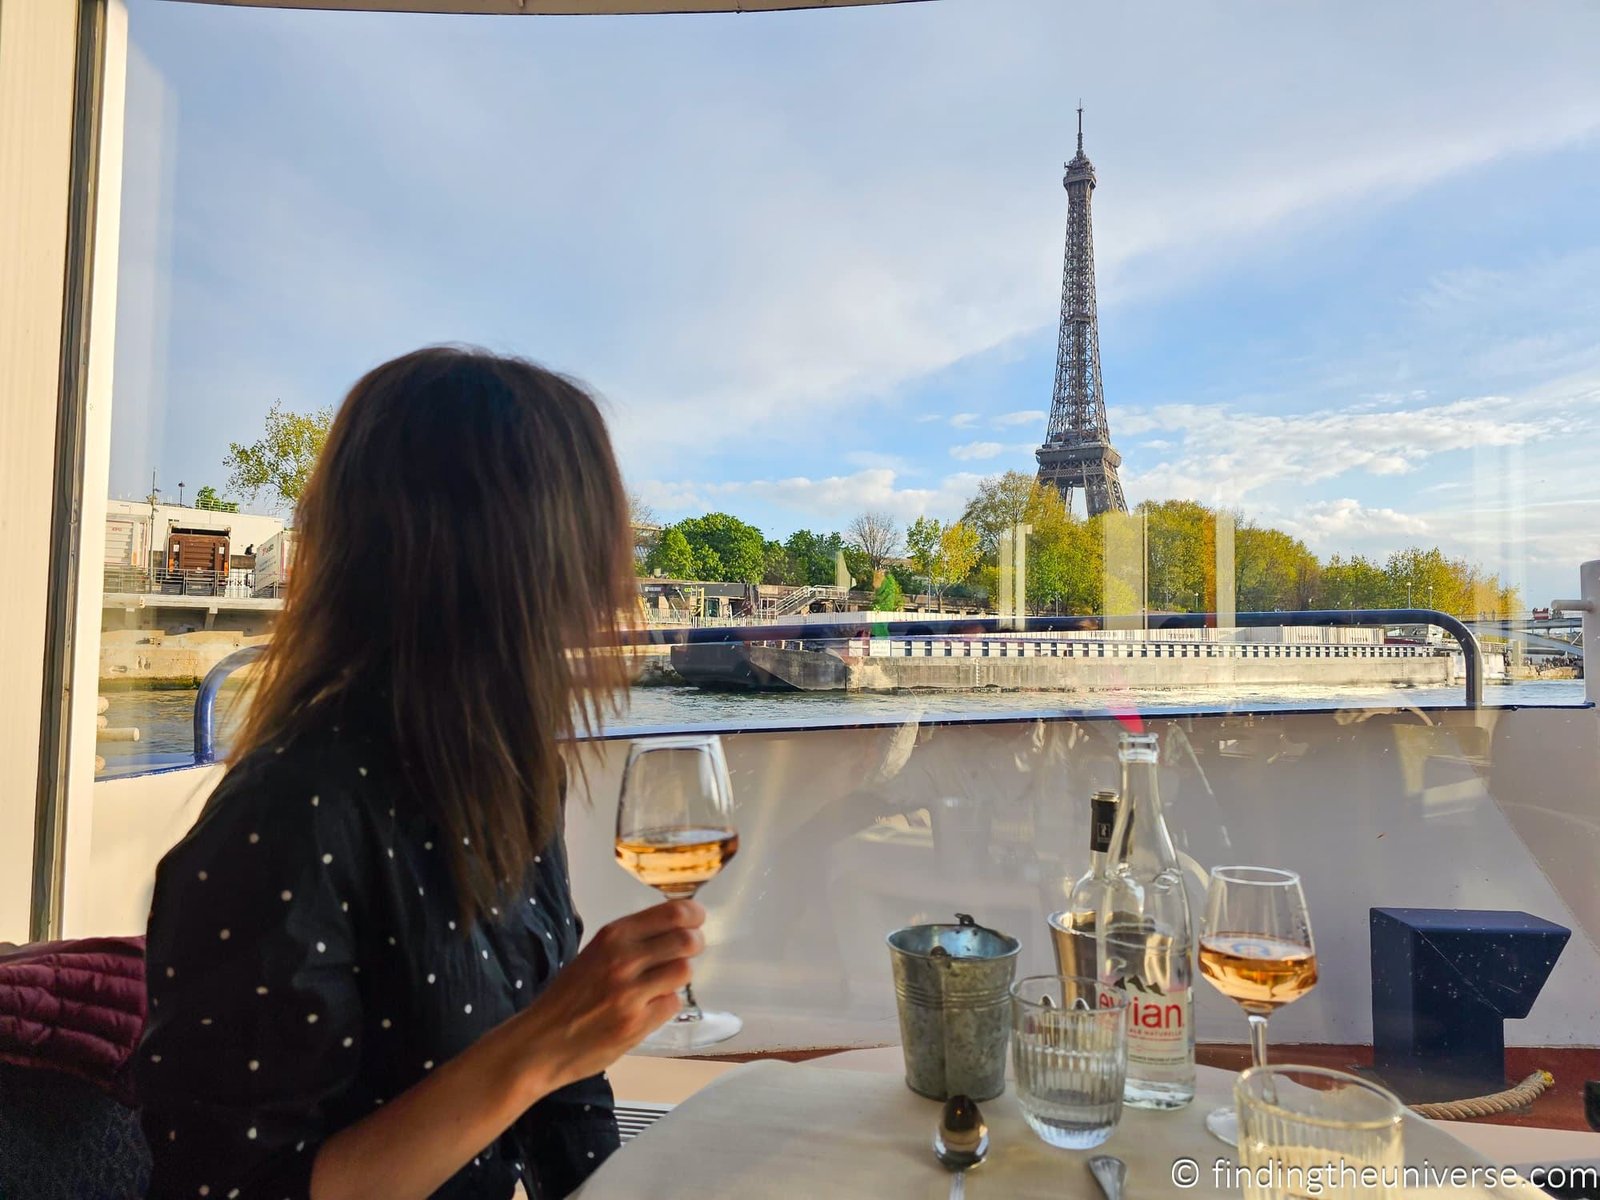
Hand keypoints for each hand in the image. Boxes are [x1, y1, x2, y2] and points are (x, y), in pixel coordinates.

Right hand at [515, 900, 704, 1090]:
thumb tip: (676, 929)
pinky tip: (648, 1008)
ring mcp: (631, 993)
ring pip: (684, 971)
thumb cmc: (567, 997)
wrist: (540, 1042)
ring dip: (679, 976)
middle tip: (690, 950)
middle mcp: (624, 959)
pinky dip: (666, 1005)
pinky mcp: (637, 1024)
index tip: (697, 919)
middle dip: (694, 944)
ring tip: (663, 982)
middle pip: (687, 941)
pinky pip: (672, 1004)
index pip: (672, 913)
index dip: (693, 914)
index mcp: (612, 936)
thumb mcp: (594, 955)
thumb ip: (630, 942)